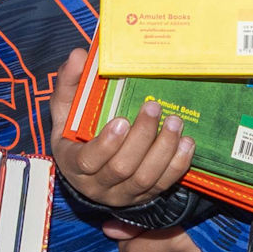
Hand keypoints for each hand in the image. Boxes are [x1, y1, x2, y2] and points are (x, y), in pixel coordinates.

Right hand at [51, 49, 194, 208]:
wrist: (89, 170)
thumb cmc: (76, 134)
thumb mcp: (66, 110)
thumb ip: (69, 84)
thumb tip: (78, 56)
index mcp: (73, 163)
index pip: (88, 161)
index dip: (106, 144)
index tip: (122, 120)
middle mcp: (97, 184)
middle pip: (122, 168)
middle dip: (141, 138)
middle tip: (153, 108)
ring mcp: (123, 193)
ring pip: (146, 178)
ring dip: (163, 149)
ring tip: (174, 122)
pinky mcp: (144, 195)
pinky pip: (163, 184)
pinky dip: (177, 164)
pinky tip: (186, 142)